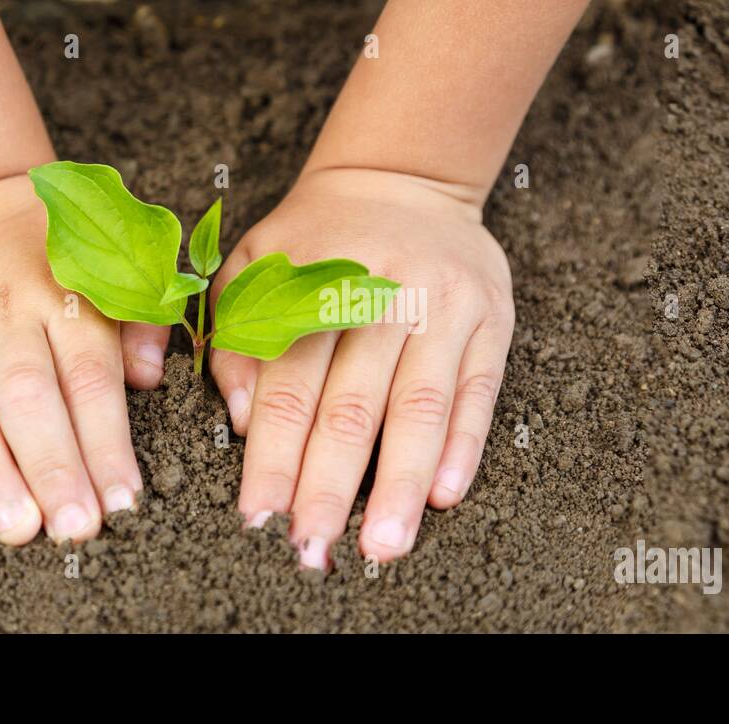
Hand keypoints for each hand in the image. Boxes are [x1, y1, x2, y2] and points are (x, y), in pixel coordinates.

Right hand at [0, 175, 168, 543]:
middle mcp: (6, 312)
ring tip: (18, 527)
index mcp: (68, 299)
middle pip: (31, 400)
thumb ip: (138, 322)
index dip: (107, 445)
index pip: (91, 383)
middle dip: (55, 469)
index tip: (123, 502)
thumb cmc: (57, 255)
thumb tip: (147, 378)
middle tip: (75, 529)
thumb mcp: (111, 269)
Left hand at [210, 167, 514, 568]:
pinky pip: (480, 390)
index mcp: (313, 282)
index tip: (260, 518)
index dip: (272, 457)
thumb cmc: (318, 238)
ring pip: (421, 406)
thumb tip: (242, 418)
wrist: (404, 177)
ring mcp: (443, 307)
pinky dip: (463, 445)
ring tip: (384, 545)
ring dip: (401, 483)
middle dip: (330, 486)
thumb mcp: (256, 262)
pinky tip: (444, 495)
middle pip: (352, 406)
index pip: (287, 386)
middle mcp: (381, 294)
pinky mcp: (491, 319)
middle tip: (313, 550)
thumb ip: (237, 334)